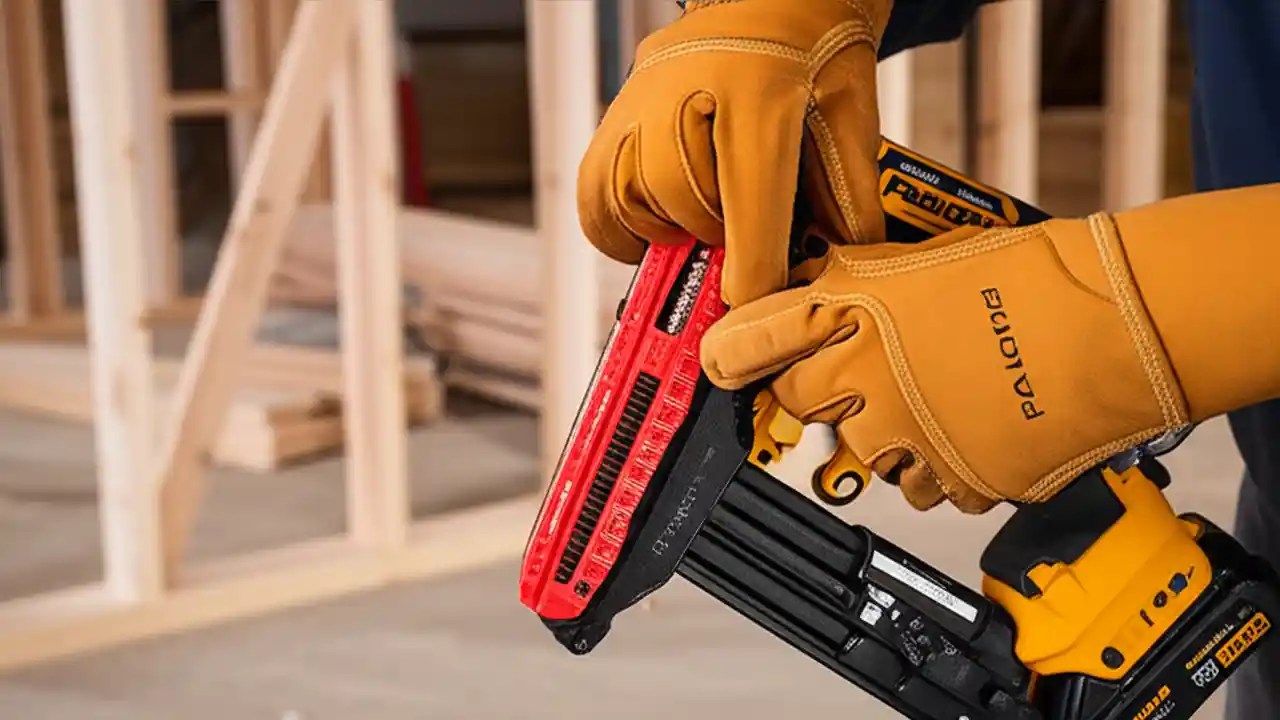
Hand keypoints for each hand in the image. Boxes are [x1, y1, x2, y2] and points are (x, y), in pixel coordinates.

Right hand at [578, 0, 890, 306]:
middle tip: (742, 248)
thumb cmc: (816, 41)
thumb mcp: (853, 111)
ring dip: (666, 229)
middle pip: (682, 201)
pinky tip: (651, 228)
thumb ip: (851, 193)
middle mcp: (687, 89)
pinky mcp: (618, 108)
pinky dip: (615, 224)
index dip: (753, 270)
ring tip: (700, 226)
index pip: (749, 202)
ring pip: (629, 196)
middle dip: (715, 242)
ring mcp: (642, 97)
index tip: (754, 309)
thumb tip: (846, 265)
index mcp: (760, 88)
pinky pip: (593, 185)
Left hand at [700, 214, 1198, 512]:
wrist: (1116, 322)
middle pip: (796, 403)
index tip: (724, 361)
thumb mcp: (919, 253)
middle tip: (867, 367)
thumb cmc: (1029, 273)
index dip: (728, 353)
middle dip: (819, 387)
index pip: (743, 344)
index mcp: (849, 311)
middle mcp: (863, 377)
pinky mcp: (950, 481)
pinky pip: (919, 484)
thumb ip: (849, 282)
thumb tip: (802, 291)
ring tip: (941, 390)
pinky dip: (936, 462)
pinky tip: (973, 422)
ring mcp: (904, 437)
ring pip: (858, 451)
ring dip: (883, 428)